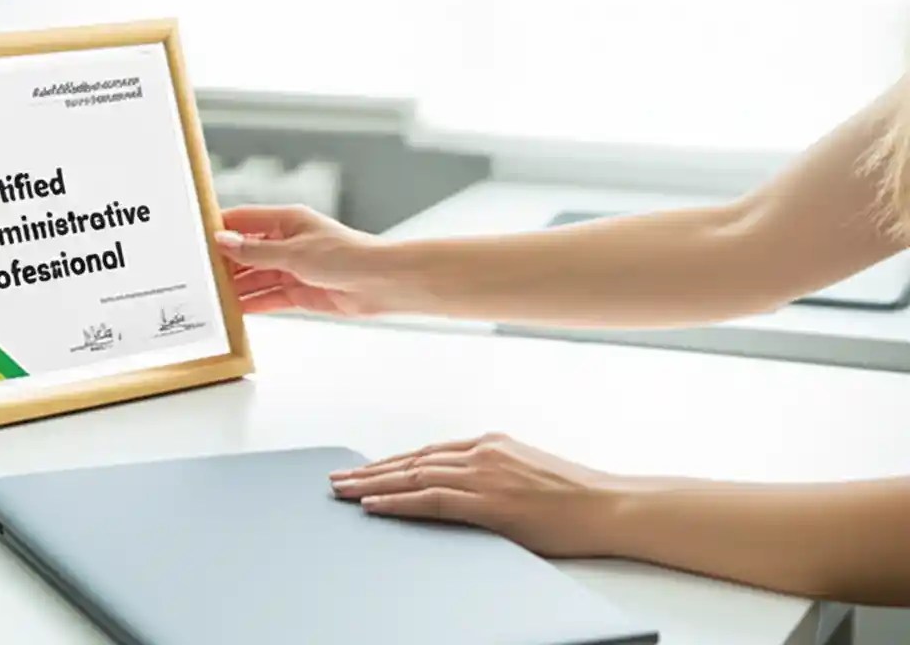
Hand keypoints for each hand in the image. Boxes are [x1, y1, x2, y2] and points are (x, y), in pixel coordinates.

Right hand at [215, 205, 384, 316]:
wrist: (380, 283)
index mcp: (287, 221)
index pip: (244, 219)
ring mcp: (293, 268)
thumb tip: (224, 241)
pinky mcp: (300, 292)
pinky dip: (253, 303)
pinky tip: (235, 309)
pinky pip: (269, 297)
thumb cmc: (347, 256)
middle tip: (199, 274)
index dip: (220, 227)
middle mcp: (288, 242)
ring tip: (211, 295)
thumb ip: (256, 251)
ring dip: (237, 286)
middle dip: (225, 263)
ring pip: (256, 276)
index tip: (195, 236)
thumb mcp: (294, 252)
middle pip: (247, 251)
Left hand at [329, 433, 623, 557]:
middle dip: (371, 471)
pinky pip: (431, 499)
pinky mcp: (489, 501)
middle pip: (412, 460)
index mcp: (491, 443)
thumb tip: (470, 491)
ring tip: (343, 492)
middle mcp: (482, 452)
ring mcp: (484, 474)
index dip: (393, 461)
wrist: (611, 506)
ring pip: (413, 476)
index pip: (428, 452)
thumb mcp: (528, 473)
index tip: (367, 470)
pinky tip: (373, 506)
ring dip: (373, 484)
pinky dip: (398, 502)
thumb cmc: (576, 497)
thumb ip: (494, 475)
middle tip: (338, 479)